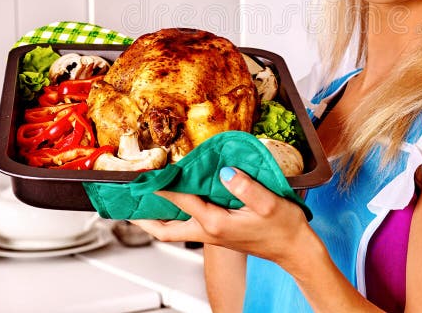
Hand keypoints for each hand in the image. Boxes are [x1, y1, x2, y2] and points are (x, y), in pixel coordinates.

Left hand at [132, 167, 312, 266]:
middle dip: (144, 216)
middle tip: (127, 202)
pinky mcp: (220, 232)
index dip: (164, 185)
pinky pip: (189, 224)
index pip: (181, 201)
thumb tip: (224, 172)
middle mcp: (210, 232)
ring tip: (143, 201)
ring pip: (174, 229)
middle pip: (165, 229)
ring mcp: (213, 234)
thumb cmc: (283, 228)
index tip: (149, 172)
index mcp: (216, 224)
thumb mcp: (268, 203)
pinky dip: (176, 214)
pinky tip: (178, 200)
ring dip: (156, 217)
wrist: (295, 249)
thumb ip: (245, 187)